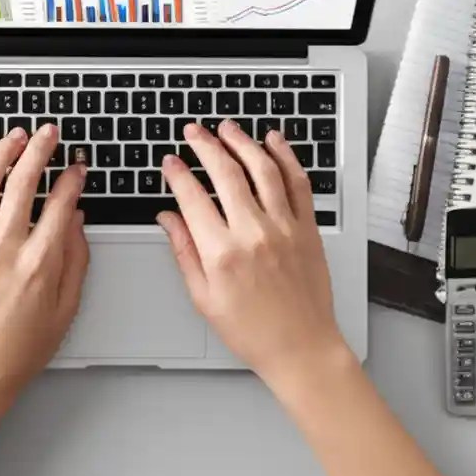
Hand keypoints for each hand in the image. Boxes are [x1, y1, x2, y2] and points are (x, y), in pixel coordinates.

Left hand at [0, 124, 88, 404]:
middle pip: (24, 182)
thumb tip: (76, 220)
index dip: (72, 179)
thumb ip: (76, 259)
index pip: (60, 203)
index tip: (77, 168)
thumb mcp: (67, 308)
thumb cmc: (21, 346)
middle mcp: (5, 249)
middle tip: (49, 133)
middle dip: (40, 149)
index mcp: (39, 264)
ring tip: (15, 137)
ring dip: (2, 153)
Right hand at [157, 120, 348, 386]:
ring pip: (263, 169)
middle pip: (226, 172)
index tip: (170, 162)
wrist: (301, 347)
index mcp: (221, 253)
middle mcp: (253, 233)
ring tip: (228, 128)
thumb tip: (168, 219)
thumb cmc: (252, 330)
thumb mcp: (203, 297)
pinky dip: (286, 157)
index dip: (177, 173)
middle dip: (205, 145)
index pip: (192, 197)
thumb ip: (184, 252)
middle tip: (194, 132)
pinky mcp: (307, 228)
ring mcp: (284, 227)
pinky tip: (274, 141)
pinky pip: (298, 182)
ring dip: (243, 142)